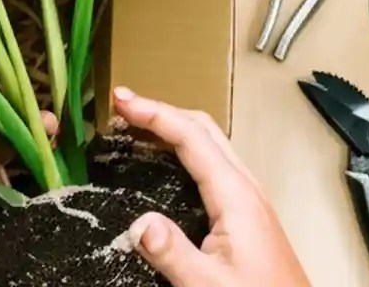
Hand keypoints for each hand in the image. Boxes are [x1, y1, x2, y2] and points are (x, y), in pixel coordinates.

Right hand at [114, 86, 310, 286]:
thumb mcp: (208, 286)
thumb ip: (172, 254)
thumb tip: (138, 222)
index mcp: (236, 195)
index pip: (191, 137)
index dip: (154, 113)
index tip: (120, 99)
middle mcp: (244, 188)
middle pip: (203, 129)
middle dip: (162, 111)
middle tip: (122, 108)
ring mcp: (248, 199)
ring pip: (210, 145)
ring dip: (173, 128)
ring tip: (136, 129)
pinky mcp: (246, 214)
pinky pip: (212, 166)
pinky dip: (183, 151)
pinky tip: (164, 165)